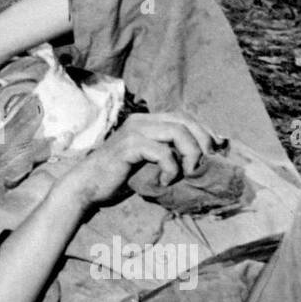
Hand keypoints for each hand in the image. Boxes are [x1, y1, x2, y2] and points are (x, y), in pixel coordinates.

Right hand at [63, 112, 214, 207]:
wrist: (87, 185)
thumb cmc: (117, 177)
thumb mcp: (147, 161)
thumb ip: (167, 153)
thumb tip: (199, 158)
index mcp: (146, 121)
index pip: (183, 116)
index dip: (203, 131)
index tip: (213, 152)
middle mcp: (141, 120)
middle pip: (184, 120)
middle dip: (202, 141)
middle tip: (205, 164)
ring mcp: (135, 131)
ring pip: (177, 132)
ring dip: (190, 154)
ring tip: (187, 173)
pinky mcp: (129, 146)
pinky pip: (163, 152)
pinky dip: (171, 169)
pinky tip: (165, 182)